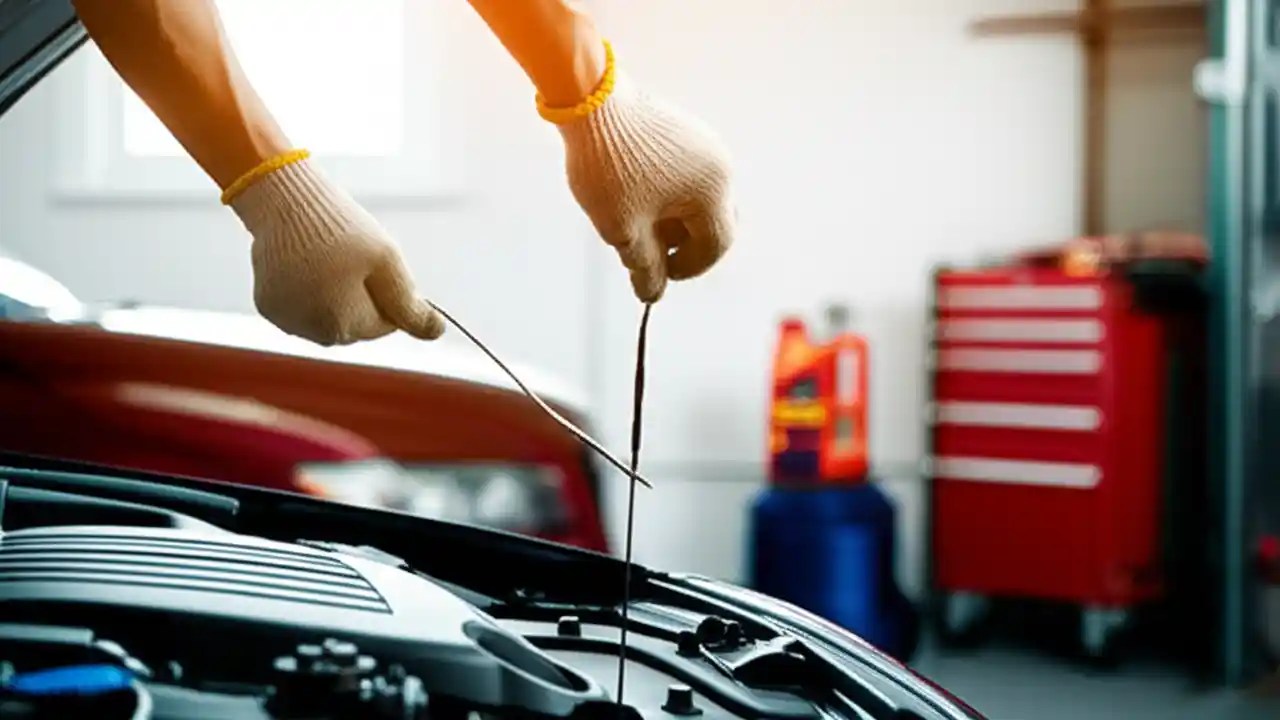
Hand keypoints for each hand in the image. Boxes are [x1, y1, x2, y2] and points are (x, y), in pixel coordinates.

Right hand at [227, 158, 444, 345]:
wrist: (285, 200)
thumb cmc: (341, 229)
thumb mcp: (387, 262)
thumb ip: (410, 305)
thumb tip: (436, 333)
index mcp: (344, 326)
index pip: (384, 324)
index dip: (384, 293)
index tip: (372, 264)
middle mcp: (313, 333)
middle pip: (356, 325)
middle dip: (359, 297)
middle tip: (349, 259)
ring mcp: (287, 321)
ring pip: (329, 317)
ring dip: (334, 295)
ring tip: (325, 259)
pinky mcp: (268, 307)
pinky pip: (301, 308)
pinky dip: (307, 291)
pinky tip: (304, 264)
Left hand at [557, 73, 735, 301]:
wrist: (590, 98)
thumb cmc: (608, 166)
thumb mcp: (622, 227)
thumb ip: (643, 266)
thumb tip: (652, 294)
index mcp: (713, 191)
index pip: (715, 245)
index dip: (686, 268)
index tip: (655, 273)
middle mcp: (719, 166)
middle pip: (711, 222)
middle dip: (680, 243)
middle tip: (645, 248)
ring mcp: (705, 144)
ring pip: (697, 198)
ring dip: (671, 219)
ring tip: (631, 218)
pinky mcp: (685, 131)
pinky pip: (686, 175)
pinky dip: (667, 194)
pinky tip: (631, 191)